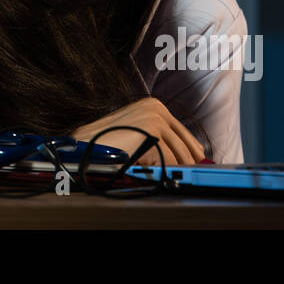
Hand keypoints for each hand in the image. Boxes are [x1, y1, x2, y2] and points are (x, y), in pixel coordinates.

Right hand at [71, 97, 205, 165]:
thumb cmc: (109, 142)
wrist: (87, 145)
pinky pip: (170, 161)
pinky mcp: (153, 132)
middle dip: (187, 164)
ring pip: (181, 155)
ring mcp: (155, 118)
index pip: (185, 133)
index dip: (191, 153)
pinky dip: (164, 172)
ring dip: (174, 169)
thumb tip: (187, 154)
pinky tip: (155, 174)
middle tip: (185, 178)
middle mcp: (157, 108)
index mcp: (155, 106)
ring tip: (165, 176)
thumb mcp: (139, 133)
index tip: (196, 167)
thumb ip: (160, 138)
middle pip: (188, 145)